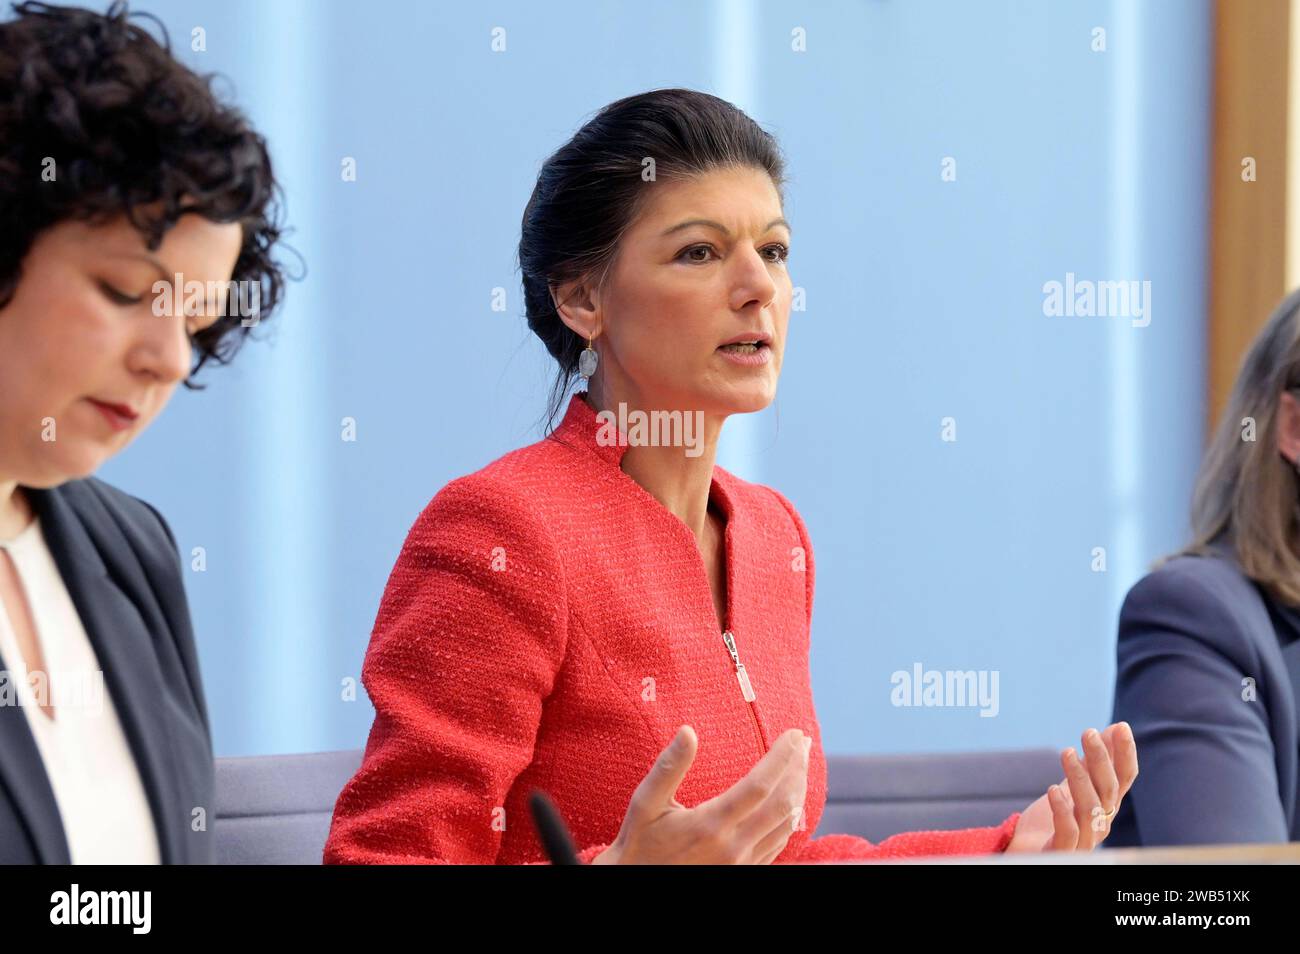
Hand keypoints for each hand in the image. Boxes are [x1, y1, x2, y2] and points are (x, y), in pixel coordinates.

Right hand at [592, 725, 809, 863]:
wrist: (637, 886)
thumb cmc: (639, 844)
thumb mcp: (645, 803)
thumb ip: (668, 767)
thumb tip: (688, 731)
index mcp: (710, 824)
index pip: (760, 784)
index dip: (782, 756)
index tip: (794, 734)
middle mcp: (733, 846)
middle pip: (783, 803)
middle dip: (798, 769)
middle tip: (804, 742)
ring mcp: (742, 863)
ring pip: (787, 824)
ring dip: (798, 791)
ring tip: (801, 765)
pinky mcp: (745, 873)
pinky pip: (779, 843)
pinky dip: (790, 816)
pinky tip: (788, 800)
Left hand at [1005, 721, 1137, 852]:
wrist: (1031, 853)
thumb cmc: (1055, 819)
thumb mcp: (1075, 785)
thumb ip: (1093, 762)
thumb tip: (1113, 728)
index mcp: (1106, 806)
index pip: (1124, 779)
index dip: (1125, 754)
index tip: (1121, 726)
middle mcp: (1100, 823)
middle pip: (1108, 790)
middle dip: (1101, 760)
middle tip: (1088, 732)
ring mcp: (1084, 840)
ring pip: (1089, 809)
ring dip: (1079, 778)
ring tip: (1065, 752)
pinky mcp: (1062, 852)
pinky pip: (1068, 833)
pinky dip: (1063, 811)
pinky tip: (1053, 790)